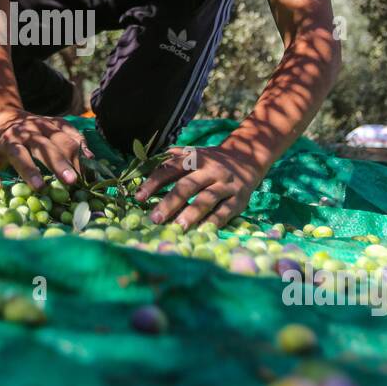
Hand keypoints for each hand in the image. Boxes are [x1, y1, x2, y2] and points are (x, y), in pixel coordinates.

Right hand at [0, 107, 90, 190]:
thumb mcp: (51, 129)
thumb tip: (91, 158)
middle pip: (44, 146)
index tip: (86, 177)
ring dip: (29, 170)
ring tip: (40, 187)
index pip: (63, 140)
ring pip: (19, 154)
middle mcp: (27, 133)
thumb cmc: (29, 129)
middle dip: (58, 162)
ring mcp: (7, 142)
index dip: (75, 157)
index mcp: (44, 127)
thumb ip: (71, 140)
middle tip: (72, 180)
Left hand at [133, 143, 265, 228]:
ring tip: (178, 227)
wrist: (247, 158)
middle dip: (170, 202)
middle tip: (155, 219)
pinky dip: (214, 221)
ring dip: (192, 213)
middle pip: (187, 185)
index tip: (139, 198)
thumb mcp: (192, 153)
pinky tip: (202, 231)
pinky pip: (226, 211)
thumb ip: (170, 159)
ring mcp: (225, 184)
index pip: (171, 168)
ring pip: (207, 198)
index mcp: (194, 158)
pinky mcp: (239, 198)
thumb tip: (141, 165)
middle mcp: (210, 170)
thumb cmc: (210, 161)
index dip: (154, 182)